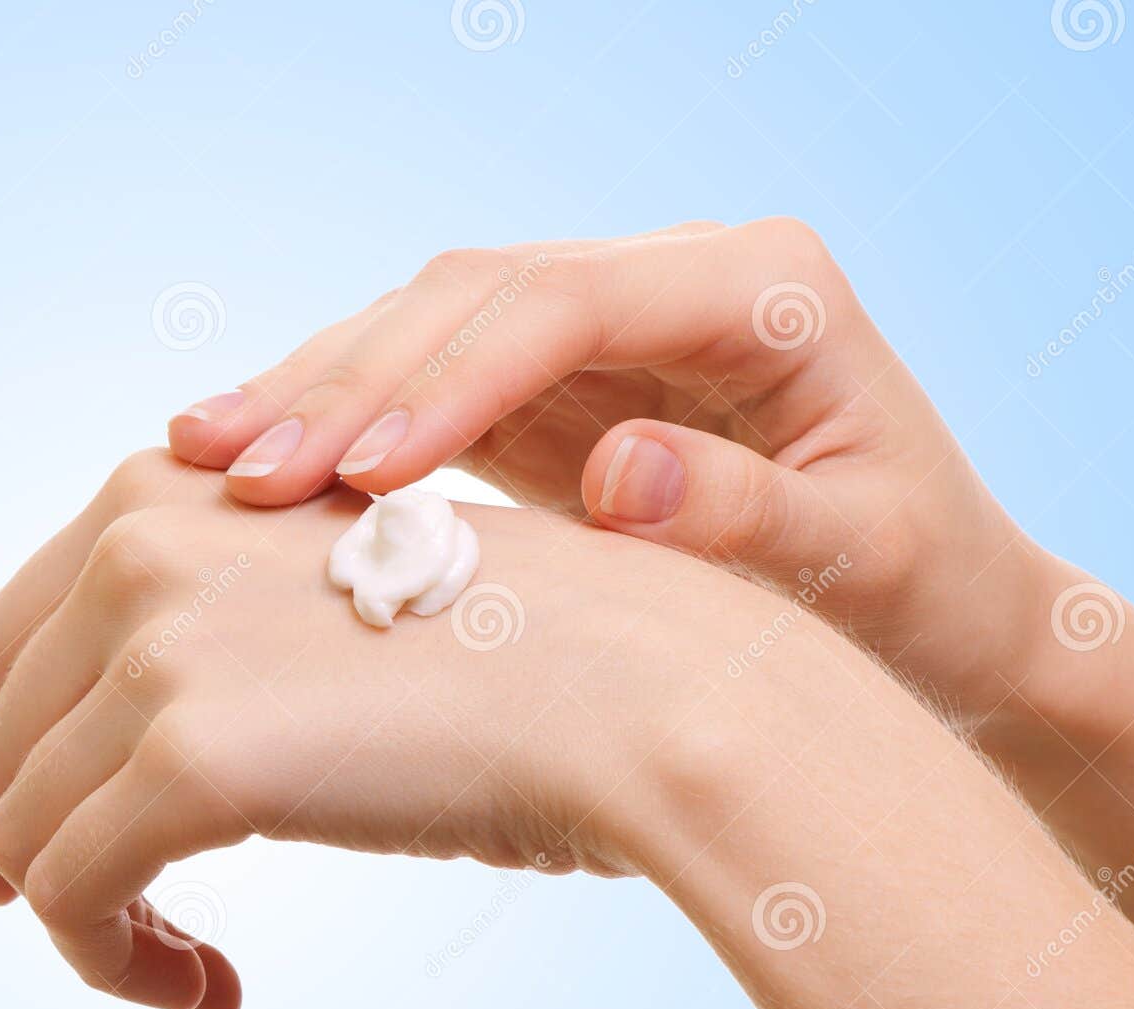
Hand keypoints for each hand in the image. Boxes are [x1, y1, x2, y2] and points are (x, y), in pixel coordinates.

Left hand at [0, 449, 792, 1008]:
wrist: (646, 690)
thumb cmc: (521, 667)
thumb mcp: (327, 610)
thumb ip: (213, 639)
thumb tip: (128, 748)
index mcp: (163, 493)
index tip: (29, 852)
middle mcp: (133, 544)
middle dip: (20, 849)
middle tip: (98, 928)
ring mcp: (156, 646)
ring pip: (23, 830)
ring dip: (86, 926)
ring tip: (184, 973)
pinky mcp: (191, 757)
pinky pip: (73, 896)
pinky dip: (112, 965)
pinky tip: (210, 995)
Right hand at [169, 218, 1133, 896]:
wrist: (930, 602)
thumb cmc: (910, 589)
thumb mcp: (861, 562)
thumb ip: (746, 514)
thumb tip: (617, 474)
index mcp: (759, 291)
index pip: (567, 305)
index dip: (452, 381)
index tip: (360, 474)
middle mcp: (670, 281)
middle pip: (473, 299)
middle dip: (349, 382)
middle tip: (236, 468)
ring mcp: (606, 329)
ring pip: (427, 327)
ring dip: (315, 391)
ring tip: (203, 454)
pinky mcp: (559, 388)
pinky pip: (427, 385)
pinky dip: (343, 426)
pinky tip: (257, 462)